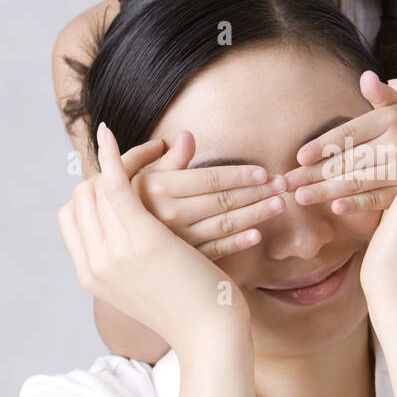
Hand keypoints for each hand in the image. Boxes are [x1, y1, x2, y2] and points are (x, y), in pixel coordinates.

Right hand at [57, 125, 251, 350]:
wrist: (211, 335)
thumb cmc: (190, 308)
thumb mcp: (152, 276)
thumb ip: (137, 245)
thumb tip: (136, 220)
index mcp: (92, 275)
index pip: (71, 217)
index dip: (88, 192)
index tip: (115, 177)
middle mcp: (94, 264)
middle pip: (82, 199)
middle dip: (104, 170)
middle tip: (140, 156)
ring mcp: (112, 251)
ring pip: (99, 189)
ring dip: (121, 159)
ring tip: (154, 145)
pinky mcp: (141, 237)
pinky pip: (115, 186)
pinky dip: (111, 157)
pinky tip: (109, 135)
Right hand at [126, 130, 288, 258]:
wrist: (113, 252)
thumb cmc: (131, 205)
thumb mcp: (141, 180)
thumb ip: (167, 161)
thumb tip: (186, 136)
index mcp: (155, 189)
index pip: (208, 179)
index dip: (238, 174)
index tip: (263, 171)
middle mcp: (164, 216)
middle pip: (220, 200)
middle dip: (256, 191)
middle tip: (283, 185)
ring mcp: (174, 240)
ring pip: (222, 224)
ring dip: (255, 213)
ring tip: (279, 204)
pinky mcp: (180, 260)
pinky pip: (215, 251)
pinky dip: (237, 243)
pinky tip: (256, 235)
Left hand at [282, 71, 396, 213]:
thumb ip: (384, 95)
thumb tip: (366, 78)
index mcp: (394, 116)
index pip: (350, 132)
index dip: (322, 145)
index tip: (299, 158)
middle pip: (349, 158)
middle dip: (314, 172)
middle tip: (285, 184)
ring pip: (359, 180)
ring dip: (327, 190)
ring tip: (300, 197)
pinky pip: (381, 199)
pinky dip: (358, 204)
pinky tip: (336, 209)